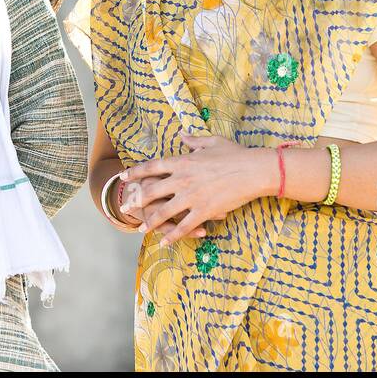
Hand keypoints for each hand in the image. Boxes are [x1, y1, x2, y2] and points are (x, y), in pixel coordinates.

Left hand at [120, 134, 268, 244]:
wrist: (253, 170)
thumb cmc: (235, 154)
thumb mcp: (212, 142)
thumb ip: (193, 140)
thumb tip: (182, 135)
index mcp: (183, 161)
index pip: (152, 167)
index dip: (136, 172)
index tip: (123, 177)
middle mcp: (182, 179)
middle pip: (151, 191)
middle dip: (136, 200)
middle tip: (125, 207)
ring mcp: (192, 196)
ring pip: (164, 212)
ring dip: (150, 221)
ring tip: (140, 229)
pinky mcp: (204, 211)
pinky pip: (184, 226)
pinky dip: (173, 235)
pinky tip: (164, 242)